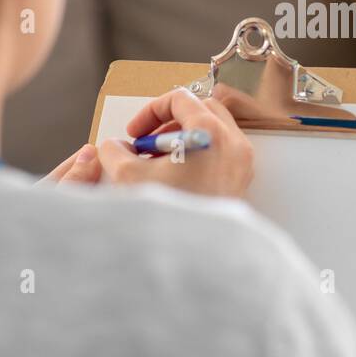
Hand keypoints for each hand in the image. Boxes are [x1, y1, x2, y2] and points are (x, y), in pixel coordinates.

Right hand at [44, 87, 254, 198]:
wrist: (199, 257)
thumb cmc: (172, 217)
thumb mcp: (129, 178)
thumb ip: (115, 152)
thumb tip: (114, 146)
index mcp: (211, 133)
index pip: (180, 99)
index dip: (150, 111)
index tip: (135, 132)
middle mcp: (234, 143)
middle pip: (201, 109)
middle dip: (169, 121)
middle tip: (147, 141)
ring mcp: (241, 162)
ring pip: (213, 130)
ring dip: (183, 137)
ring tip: (157, 162)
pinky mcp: (241, 180)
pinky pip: (221, 152)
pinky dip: (198, 154)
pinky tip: (173, 177)